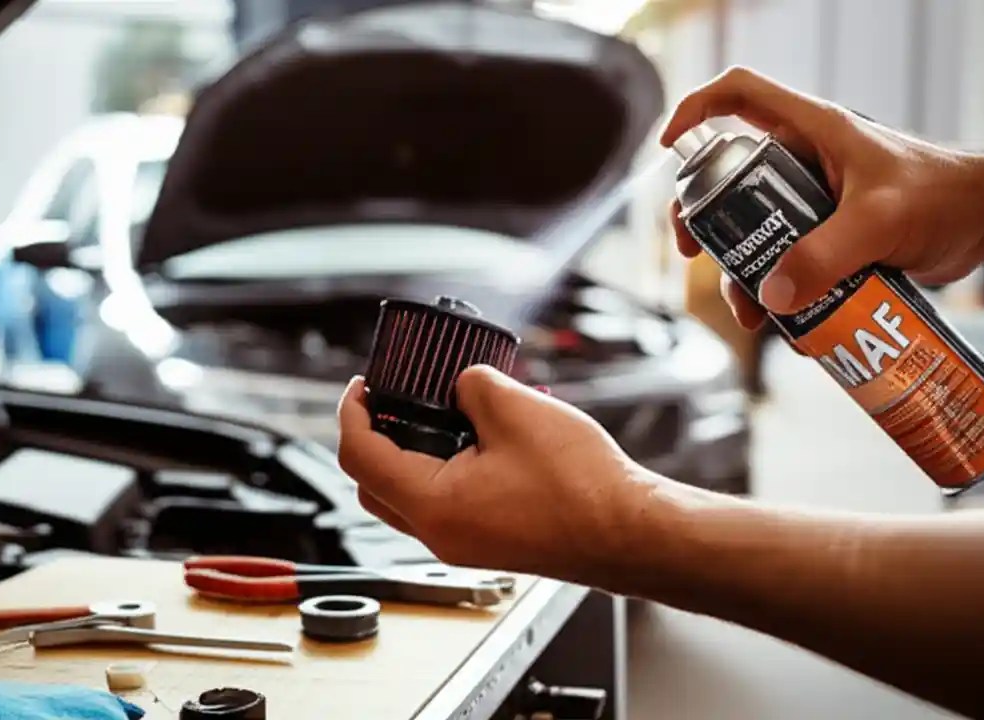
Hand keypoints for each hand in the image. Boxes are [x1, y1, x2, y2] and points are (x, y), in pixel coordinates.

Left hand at [336, 367, 692, 583]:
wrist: (631, 533)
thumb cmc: (582, 487)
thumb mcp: (517, 411)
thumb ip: (471, 386)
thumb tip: (459, 384)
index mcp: (433, 504)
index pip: (360, 456)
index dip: (351, 412)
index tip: (359, 385)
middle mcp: (440, 534)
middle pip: (372, 484)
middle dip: (372, 436)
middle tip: (387, 398)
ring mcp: (463, 543)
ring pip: (407, 497)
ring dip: (407, 454)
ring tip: (435, 412)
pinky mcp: (487, 541)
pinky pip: (442, 505)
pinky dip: (439, 471)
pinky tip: (474, 440)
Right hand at [661, 66, 983, 328]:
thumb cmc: (943, 198)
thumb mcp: (878, 222)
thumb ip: (825, 257)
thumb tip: (772, 296)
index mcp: (812, 131)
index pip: (740, 96)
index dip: (697, 111)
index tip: (668, 147)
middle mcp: (805, 162)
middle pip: (731, 178)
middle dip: (706, 220)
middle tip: (695, 252)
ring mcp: (815, 201)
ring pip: (756, 233)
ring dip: (744, 274)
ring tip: (751, 315)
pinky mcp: (829, 237)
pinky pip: (788, 263)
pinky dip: (781, 295)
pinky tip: (793, 328)